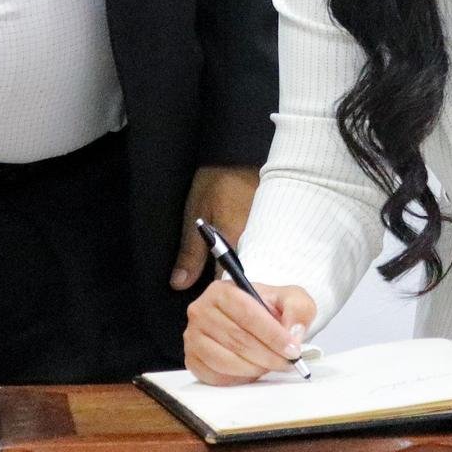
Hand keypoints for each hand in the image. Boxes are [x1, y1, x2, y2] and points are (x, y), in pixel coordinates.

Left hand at [168, 165, 260, 288]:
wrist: (239, 152)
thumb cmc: (217, 180)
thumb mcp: (196, 214)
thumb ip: (191, 253)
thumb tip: (180, 284)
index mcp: (237, 241)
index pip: (230, 282)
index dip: (219, 293)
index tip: (211, 298)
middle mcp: (256, 241)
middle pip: (245, 275)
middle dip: (232, 285)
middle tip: (218, 284)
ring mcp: (267, 233)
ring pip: (254, 264)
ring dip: (241, 269)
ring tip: (229, 268)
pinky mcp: (271, 226)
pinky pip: (261, 250)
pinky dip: (250, 255)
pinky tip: (241, 253)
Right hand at [184, 278, 317, 384]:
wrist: (255, 320)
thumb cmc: (270, 309)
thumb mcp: (292, 299)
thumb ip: (298, 310)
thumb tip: (292, 333)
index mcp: (222, 290)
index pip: (247, 314)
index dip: (272, 335)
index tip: (292, 349)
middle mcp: (201, 311)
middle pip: (237, 339)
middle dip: (268, 355)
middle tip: (288, 362)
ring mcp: (193, 336)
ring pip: (225, 361)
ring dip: (254, 368)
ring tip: (271, 365)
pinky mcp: (192, 359)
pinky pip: (215, 376)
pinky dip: (238, 379)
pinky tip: (252, 371)